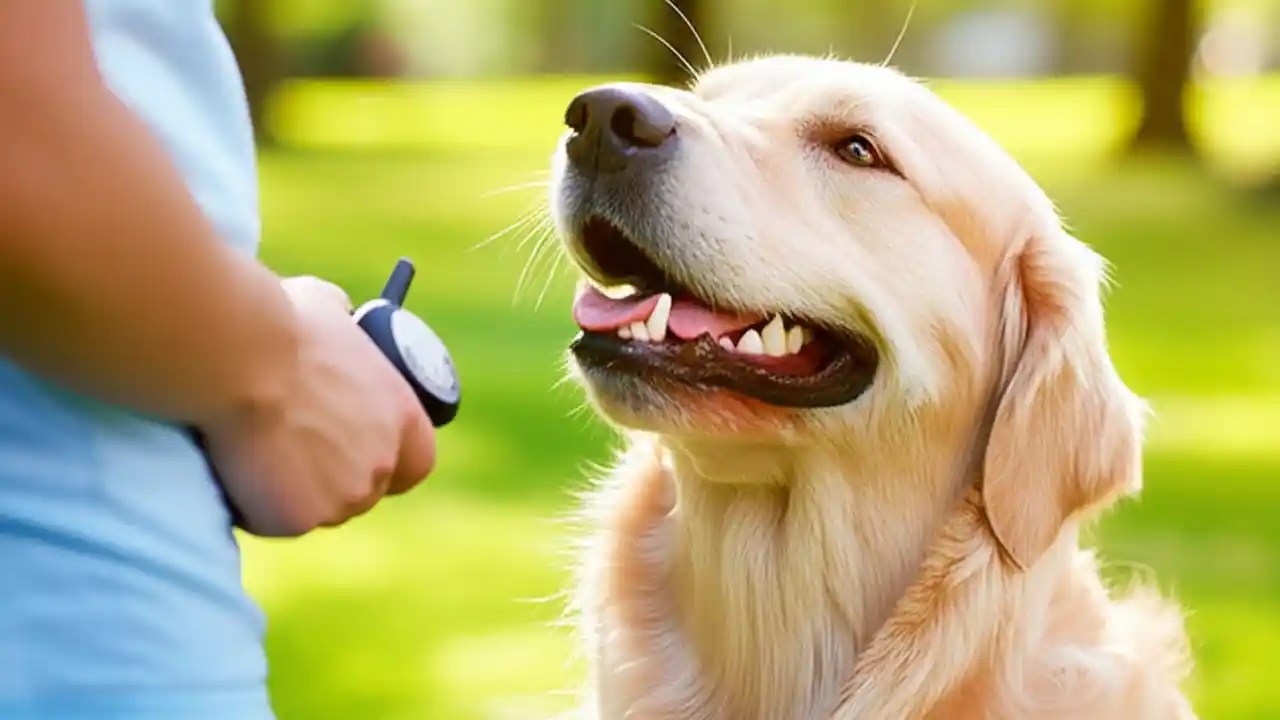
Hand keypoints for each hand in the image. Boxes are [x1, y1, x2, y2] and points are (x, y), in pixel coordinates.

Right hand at [200, 276, 435, 535]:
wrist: (239, 359)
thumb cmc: (280, 325)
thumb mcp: (329, 308)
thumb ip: (343, 324)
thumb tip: (337, 313)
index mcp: (401, 416)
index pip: (417, 461)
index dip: (390, 462)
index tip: (360, 453)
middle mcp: (381, 464)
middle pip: (362, 491)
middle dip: (330, 478)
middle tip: (290, 451)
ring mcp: (342, 498)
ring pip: (316, 509)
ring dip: (292, 493)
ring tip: (255, 452)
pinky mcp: (298, 520)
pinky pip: (273, 520)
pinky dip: (254, 505)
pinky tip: (236, 469)